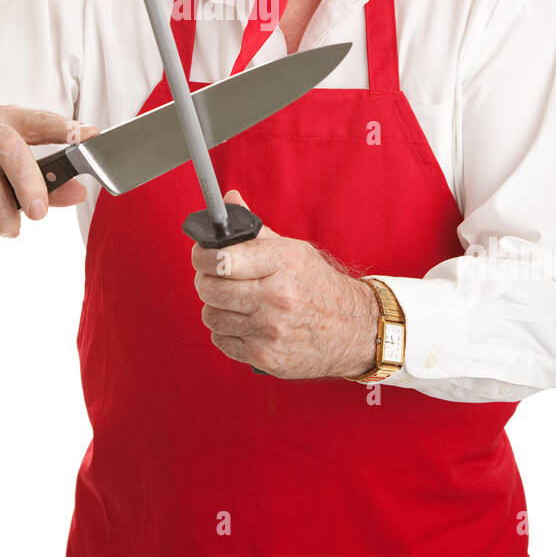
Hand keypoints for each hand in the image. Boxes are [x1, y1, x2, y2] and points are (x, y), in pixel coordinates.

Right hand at [0, 107, 98, 242]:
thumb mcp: (19, 176)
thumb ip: (51, 185)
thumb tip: (78, 192)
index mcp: (7, 120)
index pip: (39, 120)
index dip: (64, 128)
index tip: (89, 136)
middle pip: (11, 149)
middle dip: (30, 185)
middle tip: (40, 213)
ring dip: (6, 219)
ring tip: (10, 229)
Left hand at [191, 190, 379, 379]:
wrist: (353, 329)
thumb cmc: (318, 286)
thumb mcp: (293, 250)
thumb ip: (255, 230)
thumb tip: (229, 200)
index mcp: (283, 262)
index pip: (222, 258)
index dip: (202, 255)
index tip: (202, 255)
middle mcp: (276, 296)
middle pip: (210, 288)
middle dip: (207, 281)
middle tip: (216, 278)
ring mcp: (270, 329)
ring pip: (211, 315)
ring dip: (217, 308)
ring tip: (236, 303)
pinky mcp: (265, 356)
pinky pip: (221, 340)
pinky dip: (228, 332)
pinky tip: (247, 323)